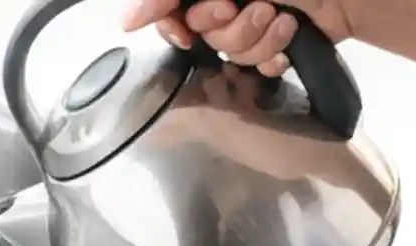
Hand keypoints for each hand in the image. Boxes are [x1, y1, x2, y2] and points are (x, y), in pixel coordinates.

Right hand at [123, 0, 356, 76]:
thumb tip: (127, 23)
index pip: (171, 15)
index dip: (178, 28)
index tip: (190, 33)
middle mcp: (225, 2)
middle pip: (201, 35)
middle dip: (231, 28)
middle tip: (257, 8)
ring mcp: (251, 25)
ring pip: (231, 54)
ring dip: (258, 41)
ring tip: (285, 22)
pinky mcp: (275, 47)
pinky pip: (256, 69)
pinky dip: (273, 58)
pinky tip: (288, 45)